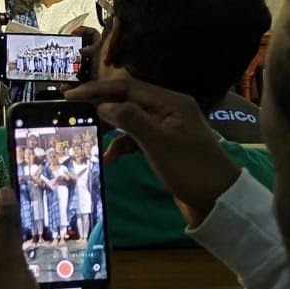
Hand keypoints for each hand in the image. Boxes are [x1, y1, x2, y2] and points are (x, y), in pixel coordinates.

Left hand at [0, 187, 112, 288]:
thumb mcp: (7, 256)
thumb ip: (9, 225)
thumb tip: (4, 190)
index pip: (1, 221)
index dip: (19, 208)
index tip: (43, 196)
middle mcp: (0, 267)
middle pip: (27, 246)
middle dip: (52, 239)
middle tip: (76, 225)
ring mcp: (17, 288)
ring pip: (47, 273)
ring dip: (70, 270)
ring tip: (94, 258)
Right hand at [64, 77, 241, 226]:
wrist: (219, 201)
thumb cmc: (190, 169)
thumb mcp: (158, 143)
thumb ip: (130, 119)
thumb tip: (102, 105)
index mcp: (170, 102)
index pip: (127, 87)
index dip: (97, 89)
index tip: (70, 96)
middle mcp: (168, 109)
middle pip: (127, 99)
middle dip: (101, 105)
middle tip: (73, 112)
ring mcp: (167, 126)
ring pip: (130, 118)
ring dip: (111, 128)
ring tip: (90, 135)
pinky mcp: (164, 144)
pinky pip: (136, 137)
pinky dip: (122, 145)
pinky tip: (112, 158)